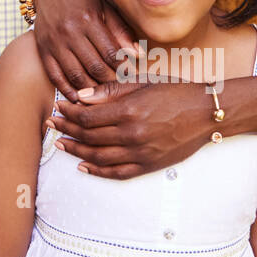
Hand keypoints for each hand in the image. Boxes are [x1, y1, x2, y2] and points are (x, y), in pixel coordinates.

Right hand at [31, 0, 136, 95]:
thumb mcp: (104, 8)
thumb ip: (121, 31)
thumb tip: (138, 54)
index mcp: (89, 20)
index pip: (110, 52)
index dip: (123, 68)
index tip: (131, 76)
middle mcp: (70, 32)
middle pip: (94, 67)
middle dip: (110, 82)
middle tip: (119, 89)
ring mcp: (55, 42)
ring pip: (76, 75)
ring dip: (91, 90)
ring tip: (102, 95)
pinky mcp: (43, 50)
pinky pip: (55, 76)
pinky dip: (67, 89)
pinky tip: (78, 97)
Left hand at [46, 79, 212, 178]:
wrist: (206, 113)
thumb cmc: (174, 92)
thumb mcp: (142, 83)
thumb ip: (109, 91)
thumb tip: (80, 96)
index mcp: (129, 110)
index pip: (87, 116)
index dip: (69, 113)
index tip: (58, 107)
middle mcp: (132, 134)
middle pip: (89, 136)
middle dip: (66, 130)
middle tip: (51, 124)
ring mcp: (141, 153)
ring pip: (98, 157)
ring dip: (76, 151)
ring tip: (60, 144)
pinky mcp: (149, 166)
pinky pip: (117, 173)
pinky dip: (98, 171)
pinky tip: (83, 166)